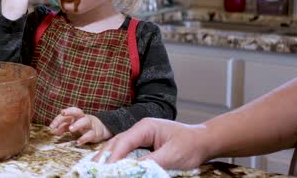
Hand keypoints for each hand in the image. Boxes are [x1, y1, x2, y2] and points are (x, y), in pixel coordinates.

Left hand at [49, 107, 111, 144]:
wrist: (100, 129)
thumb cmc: (82, 126)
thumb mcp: (72, 125)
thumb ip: (62, 127)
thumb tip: (53, 131)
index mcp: (76, 116)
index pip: (67, 114)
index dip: (58, 119)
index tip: (51, 126)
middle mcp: (82, 118)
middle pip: (77, 111)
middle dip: (70, 111)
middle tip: (62, 113)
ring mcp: (89, 125)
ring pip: (85, 121)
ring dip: (77, 124)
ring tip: (70, 129)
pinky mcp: (95, 133)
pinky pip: (90, 134)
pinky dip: (84, 138)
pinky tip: (78, 142)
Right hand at [93, 118, 209, 169]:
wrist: (204, 141)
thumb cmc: (190, 145)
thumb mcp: (171, 155)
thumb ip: (151, 162)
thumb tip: (132, 169)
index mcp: (145, 127)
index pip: (124, 142)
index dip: (113, 156)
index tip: (105, 169)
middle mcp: (140, 129)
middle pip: (117, 142)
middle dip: (105, 155)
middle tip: (93, 169)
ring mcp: (142, 136)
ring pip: (120, 146)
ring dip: (110, 157)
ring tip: (98, 168)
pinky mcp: (145, 145)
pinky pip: (129, 151)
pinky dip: (120, 159)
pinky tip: (113, 167)